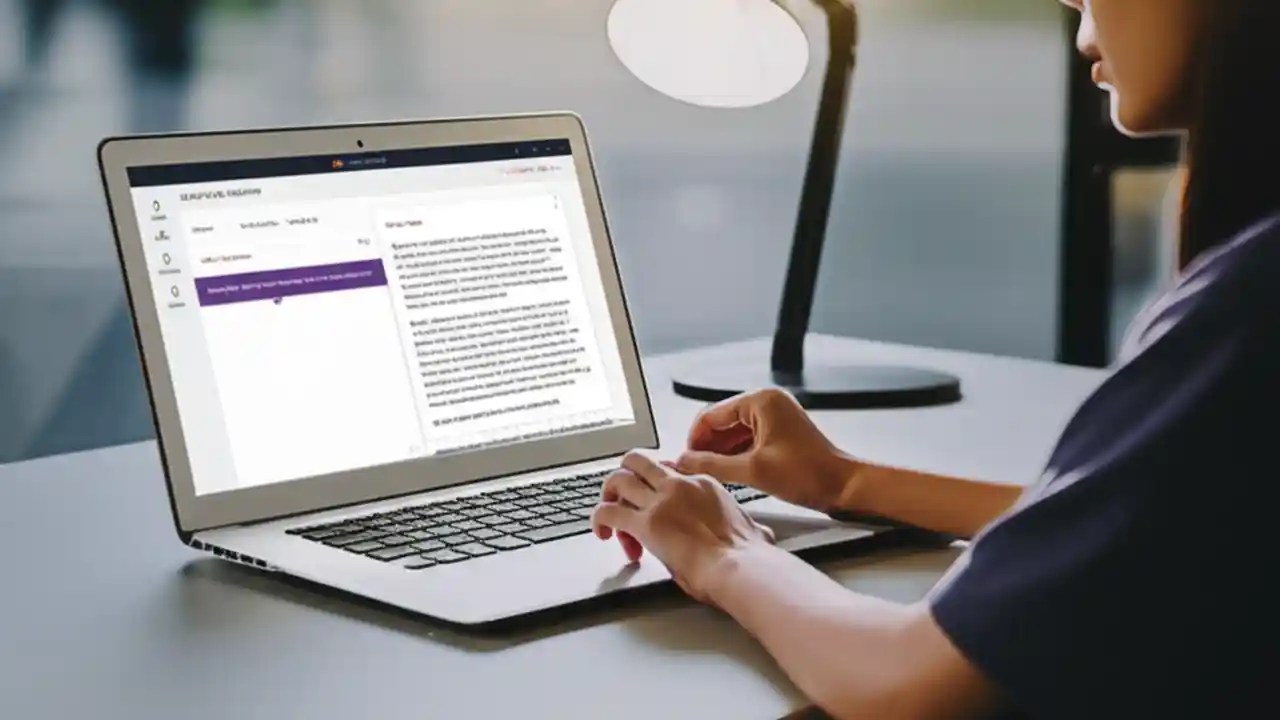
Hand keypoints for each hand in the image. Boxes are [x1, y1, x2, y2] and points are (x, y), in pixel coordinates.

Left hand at [591, 450, 774, 602]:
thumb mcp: (752, 530)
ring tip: (609, 521)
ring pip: (618, 480)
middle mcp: (679, 485)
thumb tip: (760, 536)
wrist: (741, 568)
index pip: (668, 471)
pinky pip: (607, 512)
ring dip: (608, 498)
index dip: (657, 488)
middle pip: (638, 461)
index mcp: (704, 484)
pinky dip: (598, 521)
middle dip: (624, 478)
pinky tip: (602, 535)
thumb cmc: (748, 556)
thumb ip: (749, 528)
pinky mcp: (644, 524)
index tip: (656, 506)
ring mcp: (660, 501)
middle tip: (621, 500)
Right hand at [676, 388, 859, 512]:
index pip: (711, 414)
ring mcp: (774, 418)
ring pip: (733, 433)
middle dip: (706, 446)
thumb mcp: (753, 470)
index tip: (683, 461)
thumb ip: (712, 465)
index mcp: (760, 401)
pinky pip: (747, 440)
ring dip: (719, 453)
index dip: (693, 439)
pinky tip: (727, 474)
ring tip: (707, 475)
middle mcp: (767, 403)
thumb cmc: (808, 474)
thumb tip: (682, 462)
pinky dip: (735, 456)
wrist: (845, 487)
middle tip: (692, 470)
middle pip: (721, 422)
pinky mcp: (780, 433)